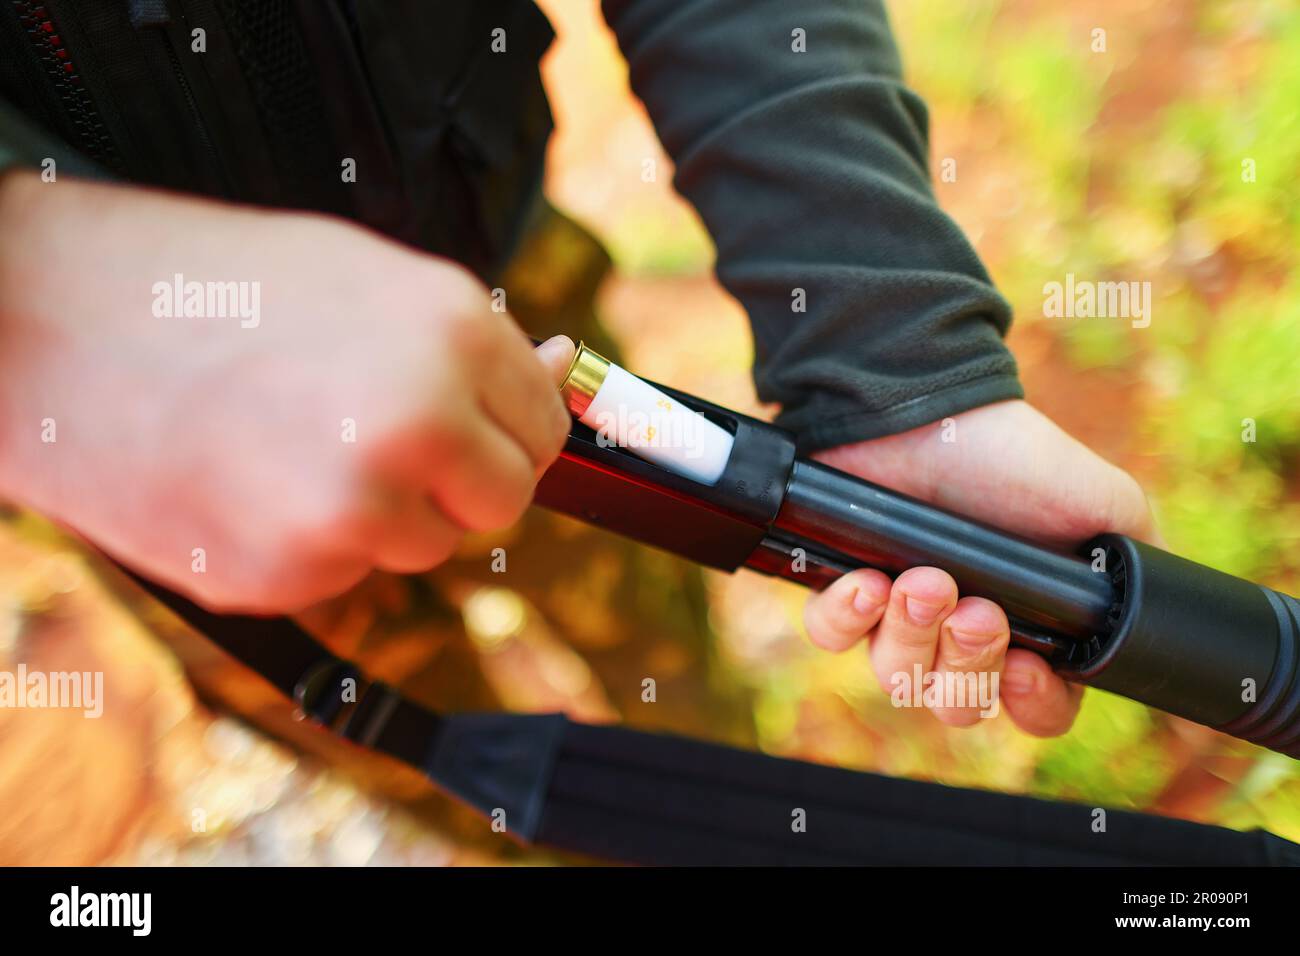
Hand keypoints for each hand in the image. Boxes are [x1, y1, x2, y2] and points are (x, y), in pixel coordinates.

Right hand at [0, 171, 575, 612]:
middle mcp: (418, 426)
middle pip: (504, 501)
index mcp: (453, 335)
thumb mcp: (365, 278)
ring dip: (386, 513)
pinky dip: (312, 542)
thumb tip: (561, 371)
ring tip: (296, 444)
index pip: (546, 425)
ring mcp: (351, 509)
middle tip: (384, 439)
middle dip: (460, 481)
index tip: (468, 420)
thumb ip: (473, 341)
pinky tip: (251, 480)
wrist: (52, 320)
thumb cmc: (210, 283)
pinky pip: (345, 573)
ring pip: (427, 546)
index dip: (507, 425)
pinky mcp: (287, 573)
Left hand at [802, 399, 1157, 735]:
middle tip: (980, 610)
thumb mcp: (1104, 504)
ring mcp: (897, 612)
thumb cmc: (1017, 457)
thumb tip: (1149, 616)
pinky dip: (849, 617)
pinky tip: (868, 581)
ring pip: (896, 675)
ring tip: (923, 581)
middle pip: (960, 702)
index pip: (1034, 708)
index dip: (1032, 703)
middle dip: (970, 664)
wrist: (935, 405)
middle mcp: (957, 631)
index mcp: (1025, 626)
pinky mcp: (840, 583)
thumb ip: (1137, 566)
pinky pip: (832, 634)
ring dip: (914, 635)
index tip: (1028, 666)